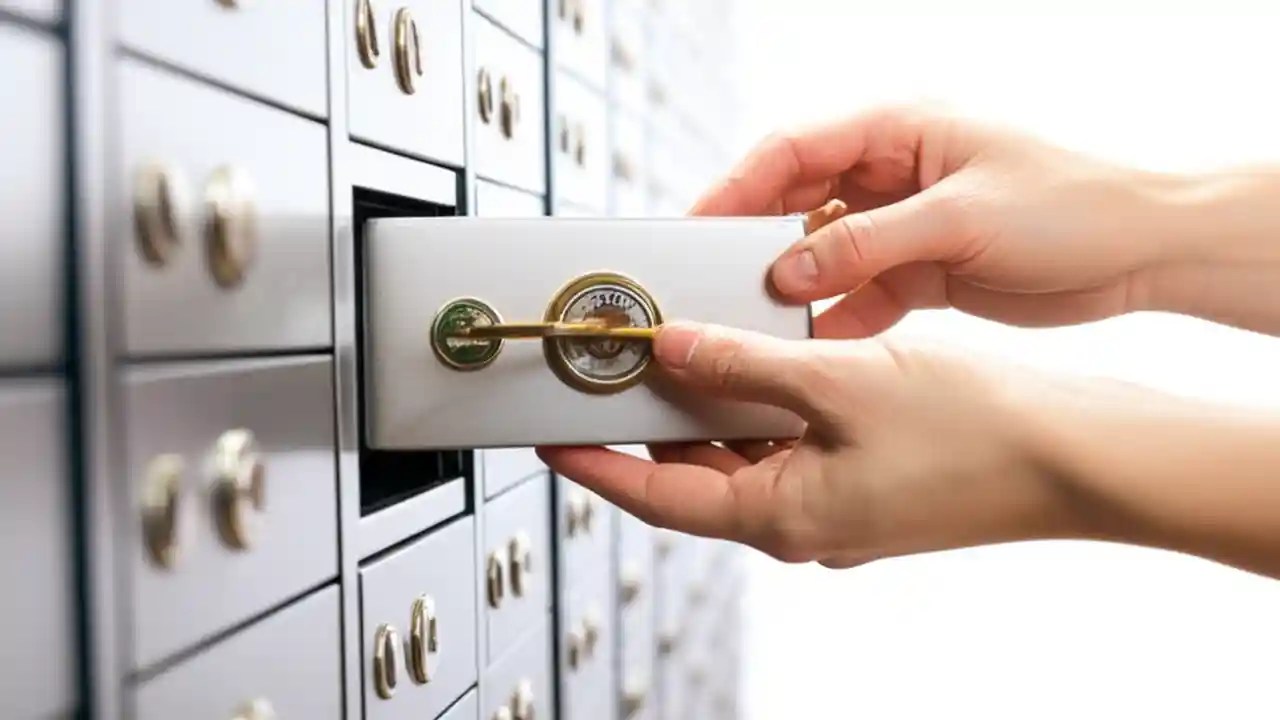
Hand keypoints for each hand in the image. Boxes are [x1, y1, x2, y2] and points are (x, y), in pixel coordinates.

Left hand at [538, 322, 1078, 566]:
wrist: (1072, 458)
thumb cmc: (973, 432)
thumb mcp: (838, 382)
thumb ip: (743, 366)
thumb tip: (672, 352)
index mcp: (783, 519)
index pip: (656, 500)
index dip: (597, 466)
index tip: (553, 438)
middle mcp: (801, 526)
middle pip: (697, 477)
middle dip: (655, 424)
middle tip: (620, 369)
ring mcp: (833, 511)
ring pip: (744, 460)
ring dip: (714, 411)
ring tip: (684, 352)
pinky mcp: (863, 488)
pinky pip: (789, 450)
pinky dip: (765, 411)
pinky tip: (762, 362)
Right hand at [693, 105, 1183, 336]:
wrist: (1141, 251)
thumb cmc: (1069, 205)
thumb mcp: (959, 220)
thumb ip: (868, 244)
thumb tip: (788, 270)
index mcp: (898, 133)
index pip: (793, 151)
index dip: (738, 186)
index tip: (696, 227)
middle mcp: (891, 176)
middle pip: (796, 203)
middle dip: (753, 242)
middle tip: (710, 283)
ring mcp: (902, 226)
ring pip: (821, 254)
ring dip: (791, 286)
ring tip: (752, 322)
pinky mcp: (918, 272)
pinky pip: (857, 296)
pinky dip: (834, 320)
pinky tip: (812, 348)